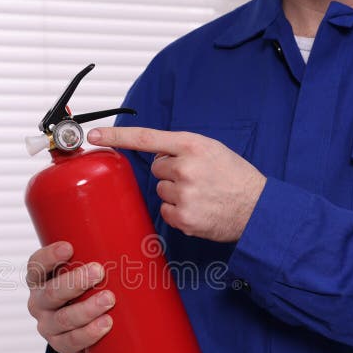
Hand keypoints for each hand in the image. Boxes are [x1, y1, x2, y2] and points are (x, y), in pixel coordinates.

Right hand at [26, 241, 115, 352]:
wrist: (81, 330)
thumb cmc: (87, 290)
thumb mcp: (83, 272)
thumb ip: (99, 254)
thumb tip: (145, 239)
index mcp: (40, 279)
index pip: (36, 265)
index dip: (49, 257)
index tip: (69, 247)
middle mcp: (39, 302)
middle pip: (51, 292)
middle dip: (76, 282)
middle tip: (99, 271)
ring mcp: (48, 326)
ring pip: (63, 318)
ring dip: (86, 309)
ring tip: (109, 299)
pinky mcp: (61, 345)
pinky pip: (73, 341)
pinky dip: (90, 333)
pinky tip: (105, 324)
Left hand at [87, 127, 266, 242]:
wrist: (258, 208)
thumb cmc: (236, 178)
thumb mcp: (213, 150)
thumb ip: (184, 149)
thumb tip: (158, 155)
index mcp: (192, 146)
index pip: (146, 138)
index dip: (117, 136)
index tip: (94, 136)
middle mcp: (185, 167)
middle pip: (157, 168)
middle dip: (172, 173)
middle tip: (198, 178)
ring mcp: (183, 193)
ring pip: (161, 190)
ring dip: (176, 193)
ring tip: (202, 194)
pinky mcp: (182, 216)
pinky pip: (166, 211)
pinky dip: (179, 211)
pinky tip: (199, 209)